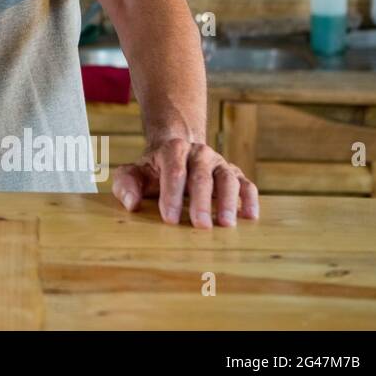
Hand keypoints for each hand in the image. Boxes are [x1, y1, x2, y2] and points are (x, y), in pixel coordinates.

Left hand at [111, 138, 259, 227]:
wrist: (177, 152)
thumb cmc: (153, 170)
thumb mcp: (133, 173)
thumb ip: (126, 185)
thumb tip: (131, 204)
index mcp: (174, 150)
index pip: (174, 172)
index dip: (171, 195)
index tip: (169, 219)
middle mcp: (199, 154)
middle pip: (202, 177)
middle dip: (201, 202)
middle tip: (201, 226)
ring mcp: (219, 163)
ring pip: (227, 179)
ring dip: (228, 202)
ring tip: (225, 224)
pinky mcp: (234, 174)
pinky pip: (246, 184)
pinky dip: (250, 199)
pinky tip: (249, 217)